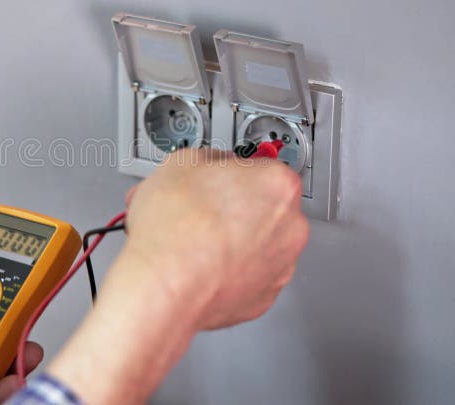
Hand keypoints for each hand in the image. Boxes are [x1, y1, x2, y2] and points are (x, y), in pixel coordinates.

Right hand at [47, 148, 308, 403]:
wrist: (164, 283)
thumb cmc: (174, 227)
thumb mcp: (182, 161)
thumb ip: (210, 158)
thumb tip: (210, 165)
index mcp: (278, 184)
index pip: (263, 166)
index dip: (233, 171)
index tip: (218, 177)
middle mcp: (290, 226)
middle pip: (264, 206)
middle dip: (234, 206)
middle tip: (200, 207)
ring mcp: (280, 265)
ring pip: (257, 243)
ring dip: (232, 239)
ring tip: (193, 238)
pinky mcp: (263, 297)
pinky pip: (248, 275)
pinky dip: (229, 270)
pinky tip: (201, 263)